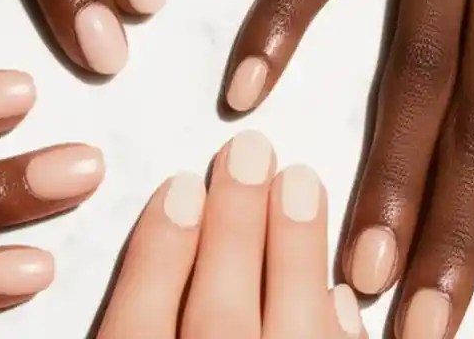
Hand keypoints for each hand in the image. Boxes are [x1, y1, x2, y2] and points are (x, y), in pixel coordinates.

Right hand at [96, 130, 365, 338]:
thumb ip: (131, 320)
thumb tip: (160, 243)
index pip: (138, 328)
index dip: (158, 253)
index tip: (181, 186)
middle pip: (218, 322)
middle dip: (234, 230)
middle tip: (249, 152)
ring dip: (297, 257)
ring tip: (302, 183)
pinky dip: (342, 333)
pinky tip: (338, 292)